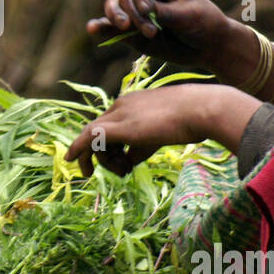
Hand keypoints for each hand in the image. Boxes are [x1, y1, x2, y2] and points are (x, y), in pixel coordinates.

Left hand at [64, 86, 208, 177]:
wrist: (201, 109)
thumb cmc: (190, 120)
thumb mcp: (161, 133)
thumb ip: (141, 145)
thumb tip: (128, 160)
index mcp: (132, 102)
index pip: (110, 124)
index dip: (108, 145)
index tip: (117, 161)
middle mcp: (121, 104)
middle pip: (99, 131)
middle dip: (104, 154)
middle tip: (122, 171)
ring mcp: (119, 114)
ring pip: (93, 137)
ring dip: (103, 160)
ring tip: (124, 170)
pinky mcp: (119, 126)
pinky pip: (89, 136)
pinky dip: (77, 148)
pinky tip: (71, 160)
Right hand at [87, 0, 231, 69]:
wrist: (209, 46)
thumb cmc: (204, 23)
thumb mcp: (187, 16)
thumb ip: (163, 13)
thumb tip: (139, 11)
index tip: (148, 10)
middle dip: (134, 14)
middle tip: (151, 32)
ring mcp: (137, 13)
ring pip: (114, 8)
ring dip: (115, 18)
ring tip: (124, 29)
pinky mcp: (132, 32)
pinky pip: (112, 28)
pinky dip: (101, 27)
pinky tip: (93, 28)